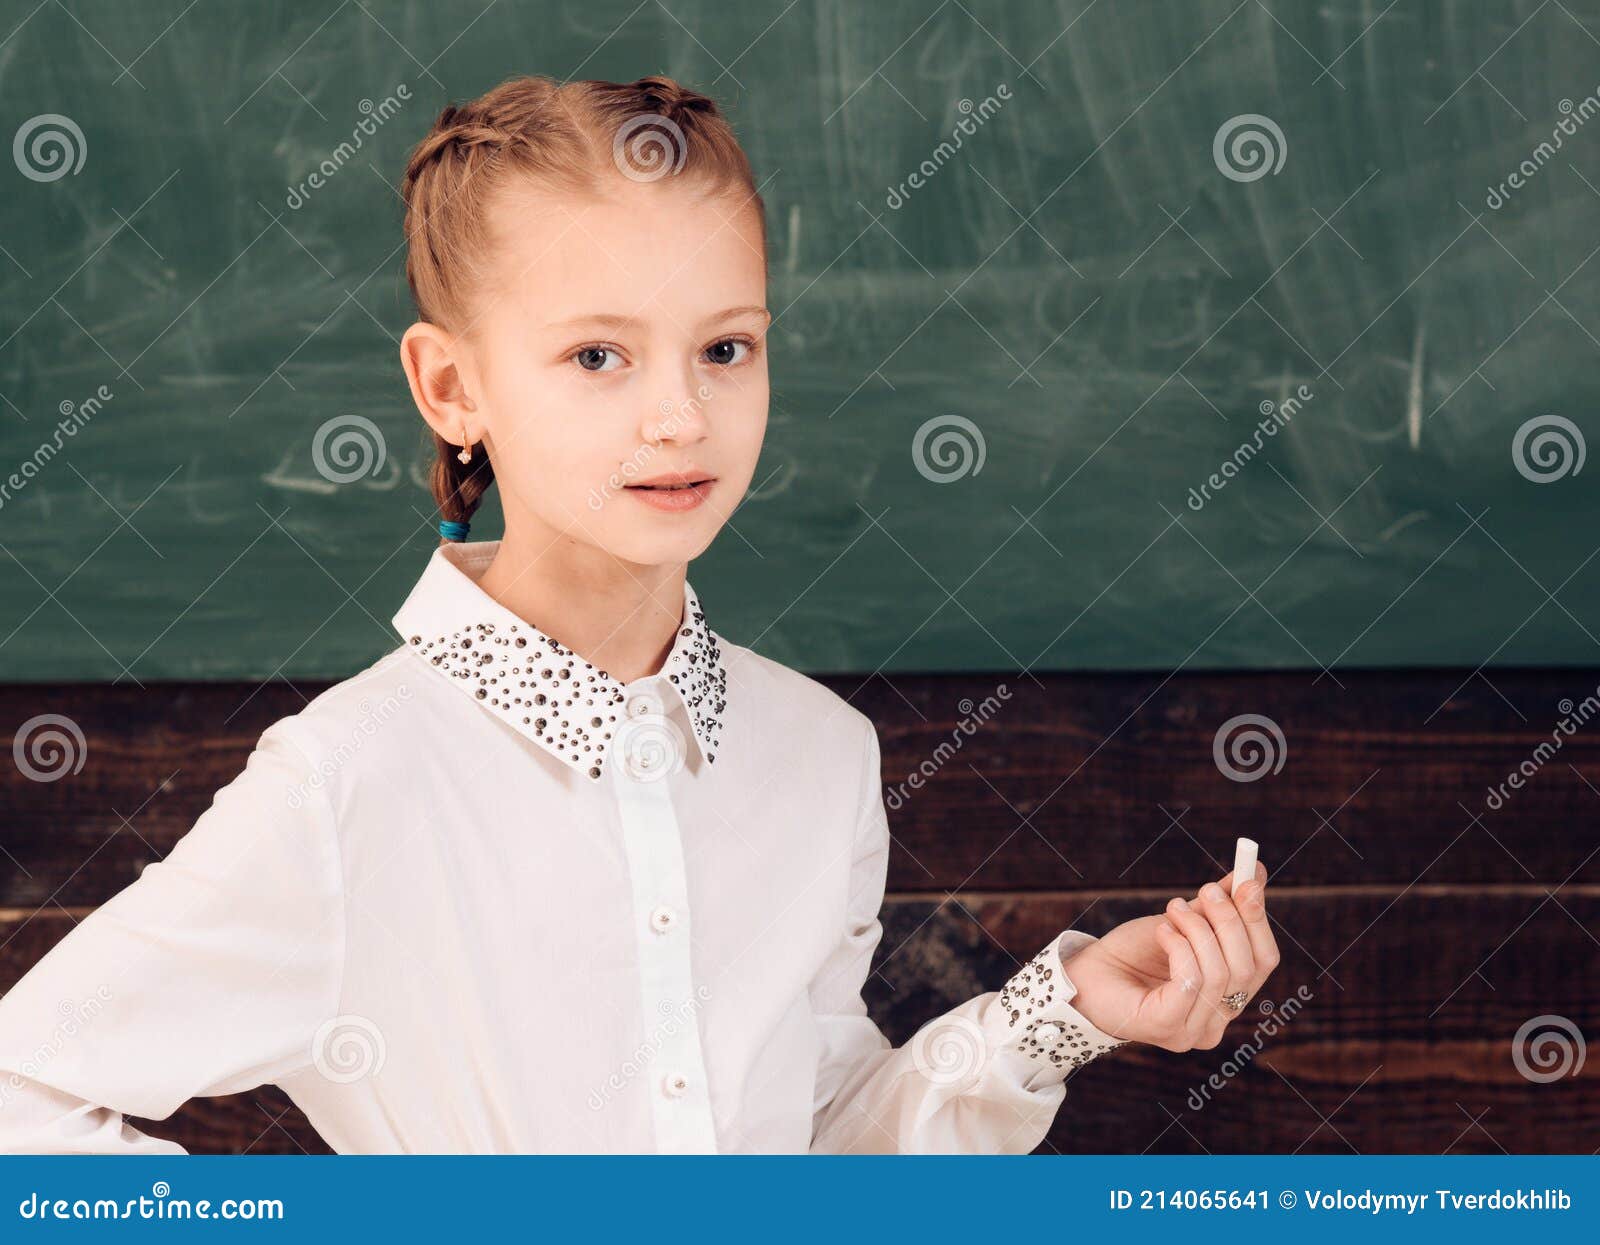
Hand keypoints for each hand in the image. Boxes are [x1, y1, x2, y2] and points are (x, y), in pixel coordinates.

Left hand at [1059, 862, 1278, 1050]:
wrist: (1083, 975)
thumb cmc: (1132, 953)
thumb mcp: (1183, 923)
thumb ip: (1219, 905)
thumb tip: (1256, 872)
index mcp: (1227, 999)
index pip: (1264, 961)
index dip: (1258, 920)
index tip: (1247, 882)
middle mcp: (1216, 1023)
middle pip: (1248, 968)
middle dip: (1229, 921)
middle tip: (1206, 889)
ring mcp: (1193, 1031)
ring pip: (1220, 973)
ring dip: (1198, 929)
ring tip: (1172, 908)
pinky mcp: (1166, 1027)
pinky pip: (1191, 981)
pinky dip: (1180, 947)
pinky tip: (1161, 930)